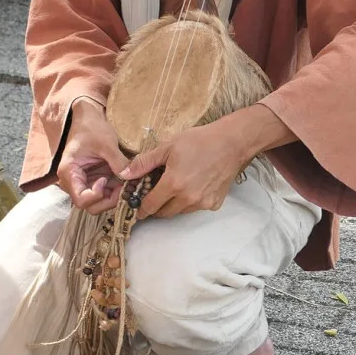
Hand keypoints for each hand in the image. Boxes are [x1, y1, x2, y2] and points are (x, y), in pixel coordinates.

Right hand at [57, 99, 126, 211]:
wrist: (89, 119)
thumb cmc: (91, 128)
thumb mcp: (106, 143)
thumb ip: (117, 161)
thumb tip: (129, 177)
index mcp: (69, 172)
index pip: (80, 199)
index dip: (96, 195)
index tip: (106, 179)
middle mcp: (74, 182)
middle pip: (90, 205)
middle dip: (108, 200)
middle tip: (123, 188)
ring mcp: (85, 182)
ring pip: (99, 202)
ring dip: (114, 197)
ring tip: (128, 184)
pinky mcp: (95, 181)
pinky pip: (105, 193)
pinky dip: (116, 191)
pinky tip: (126, 182)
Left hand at [119, 104, 290, 218]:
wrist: (232, 143)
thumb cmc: (198, 141)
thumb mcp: (167, 147)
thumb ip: (144, 163)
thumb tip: (123, 174)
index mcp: (173, 184)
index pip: (150, 206)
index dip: (141, 207)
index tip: (137, 205)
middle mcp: (188, 198)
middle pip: (164, 213)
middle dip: (156, 206)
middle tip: (154, 193)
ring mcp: (202, 203)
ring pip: (179, 212)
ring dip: (172, 205)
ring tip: (173, 187)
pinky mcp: (214, 204)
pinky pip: (195, 208)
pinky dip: (189, 202)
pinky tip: (192, 186)